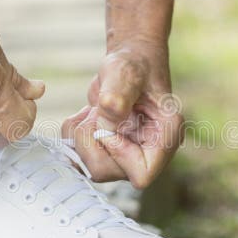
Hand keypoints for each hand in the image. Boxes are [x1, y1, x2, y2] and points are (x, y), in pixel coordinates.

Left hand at [62, 39, 183, 188]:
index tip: (111, 123)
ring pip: (91, 167)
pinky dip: (73, 135)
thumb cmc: (134, 64)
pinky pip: (79, 158)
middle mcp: (148, 153)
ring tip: (92, 110)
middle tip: (96, 111)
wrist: (129, 63)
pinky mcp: (109, 153)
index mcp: (165, 137)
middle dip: (91, 140)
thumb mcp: (126, 72)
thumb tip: (106, 122)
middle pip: (108, 172)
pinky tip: (86, 115)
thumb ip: (118, 95)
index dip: (118, 153)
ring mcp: (127, 156)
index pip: (142, 174)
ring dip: (80, 136)